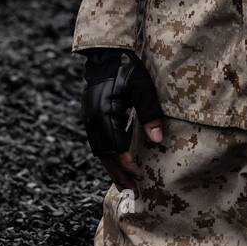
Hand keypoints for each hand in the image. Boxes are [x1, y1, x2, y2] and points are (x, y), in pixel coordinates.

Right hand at [81, 49, 162, 191]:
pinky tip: (119, 164)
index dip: (127, 164)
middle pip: (104, 155)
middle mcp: (93, 120)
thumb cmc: (127, 69)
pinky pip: (99, 144)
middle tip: (134, 190)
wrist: (107, 55)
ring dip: (112, 169)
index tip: (140, 176)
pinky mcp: (92, 118)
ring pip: (100, 152)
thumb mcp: (143, 88)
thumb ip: (149, 113)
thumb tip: (156, 140)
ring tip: (125, 185)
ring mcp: (90, 120)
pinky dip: (109, 157)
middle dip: (118, 174)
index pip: (115, 147)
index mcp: (104, 113)